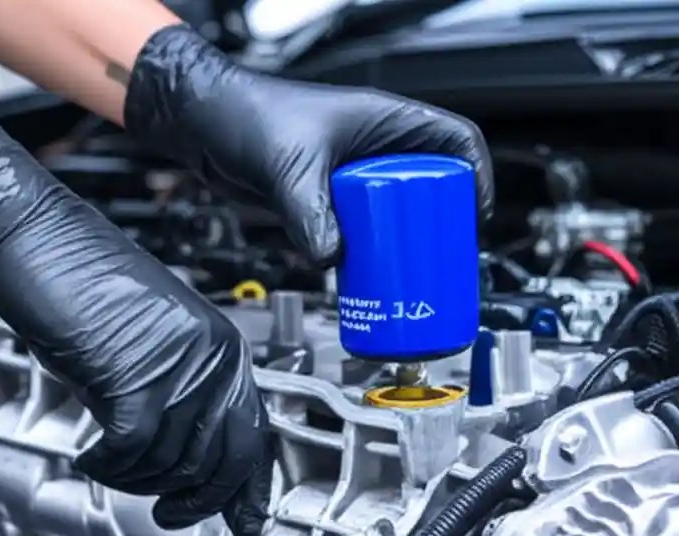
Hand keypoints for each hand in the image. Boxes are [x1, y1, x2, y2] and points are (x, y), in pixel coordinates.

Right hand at [0, 112, 272, 535]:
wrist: (38, 239)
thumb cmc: (82, 280)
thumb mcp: (147, 343)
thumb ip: (173, 394)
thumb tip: (180, 458)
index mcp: (220, 344)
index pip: (252, 434)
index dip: (247, 487)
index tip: (242, 518)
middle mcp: (209, 358)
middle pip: (221, 462)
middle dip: (194, 500)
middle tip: (169, 517)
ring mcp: (175, 371)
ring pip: (170, 464)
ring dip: (136, 481)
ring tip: (109, 466)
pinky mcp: (132, 381)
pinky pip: (129, 455)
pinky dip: (105, 467)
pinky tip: (87, 456)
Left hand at [123, 24, 492, 267]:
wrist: (203, 127)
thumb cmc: (247, 116)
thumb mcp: (290, 168)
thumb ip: (311, 215)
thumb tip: (333, 259)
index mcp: (384, 120)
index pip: (453, 141)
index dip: (475, 177)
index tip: (475, 215)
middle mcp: (373, 147)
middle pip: (430, 186)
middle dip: (441, 224)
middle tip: (445, 258)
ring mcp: (350, 175)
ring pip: (396, 211)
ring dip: (406, 243)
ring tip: (414, 277)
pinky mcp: (326, 200)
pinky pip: (363, 227)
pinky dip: (373, 250)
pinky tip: (370, 275)